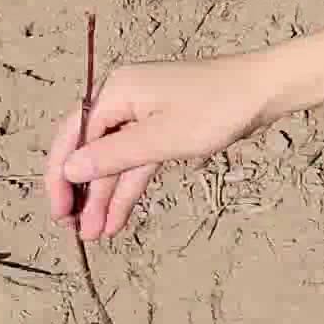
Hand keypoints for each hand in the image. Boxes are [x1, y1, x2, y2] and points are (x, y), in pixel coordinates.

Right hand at [45, 55, 274, 240]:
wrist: (264, 89)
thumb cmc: (215, 108)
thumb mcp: (162, 138)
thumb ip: (114, 156)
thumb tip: (70, 169)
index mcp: (116, 92)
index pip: (73, 136)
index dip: (62, 176)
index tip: (59, 212)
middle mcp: (124, 99)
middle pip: (92, 149)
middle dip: (83, 191)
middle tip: (76, 231)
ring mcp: (145, 112)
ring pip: (116, 160)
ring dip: (105, 195)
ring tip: (95, 234)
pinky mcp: (165, 125)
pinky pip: (138, 159)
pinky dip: (130, 186)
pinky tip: (118, 216)